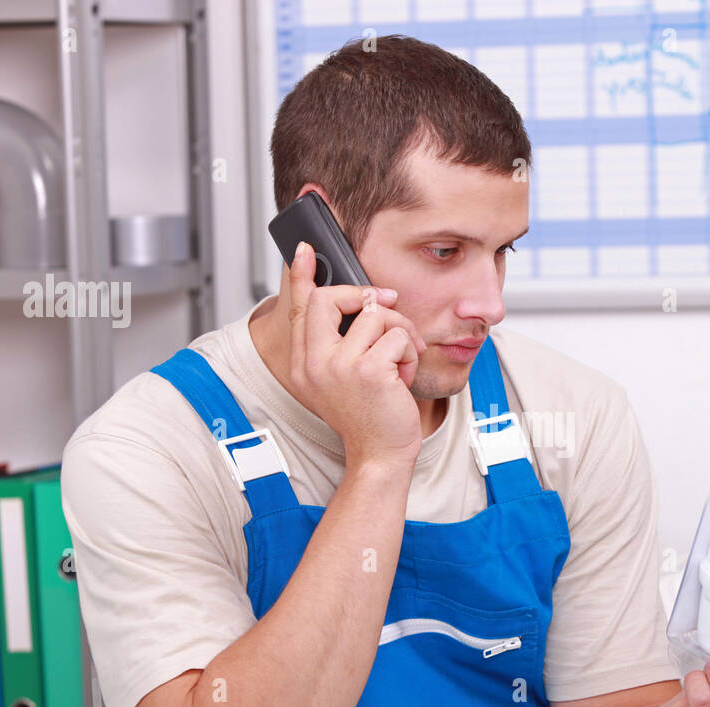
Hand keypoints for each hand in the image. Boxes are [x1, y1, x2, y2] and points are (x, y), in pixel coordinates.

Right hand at [284, 241, 427, 467]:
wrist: (380, 454)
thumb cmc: (369, 415)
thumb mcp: (344, 378)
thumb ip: (341, 342)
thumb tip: (362, 300)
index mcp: (303, 363)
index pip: (299, 308)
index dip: (303, 275)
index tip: (305, 250)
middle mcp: (314, 363)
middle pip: (330, 298)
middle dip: (365, 296)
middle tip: (387, 307)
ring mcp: (339, 366)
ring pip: (374, 314)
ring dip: (399, 332)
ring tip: (400, 359)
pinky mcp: (369, 371)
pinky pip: (398, 336)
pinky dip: (411, 353)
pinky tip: (404, 375)